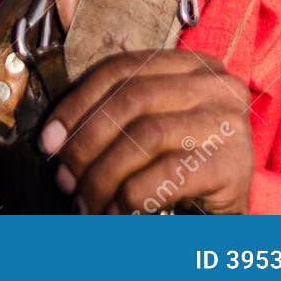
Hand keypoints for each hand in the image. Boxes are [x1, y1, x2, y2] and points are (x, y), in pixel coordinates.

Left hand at [39, 47, 252, 214]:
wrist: (228, 216)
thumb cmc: (181, 165)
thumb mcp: (150, 123)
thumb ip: (114, 103)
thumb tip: (58, 91)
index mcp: (192, 64)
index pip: (122, 69)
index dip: (78, 102)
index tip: (49, 139)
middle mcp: (216, 84)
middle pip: (132, 100)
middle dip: (87, 142)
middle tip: (64, 178)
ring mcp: (227, 122)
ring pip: (145, 136)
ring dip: (104, 175)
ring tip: (86, 202)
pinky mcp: (232, 164)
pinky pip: (166, 174)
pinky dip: (131, 196)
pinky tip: (116, 212)